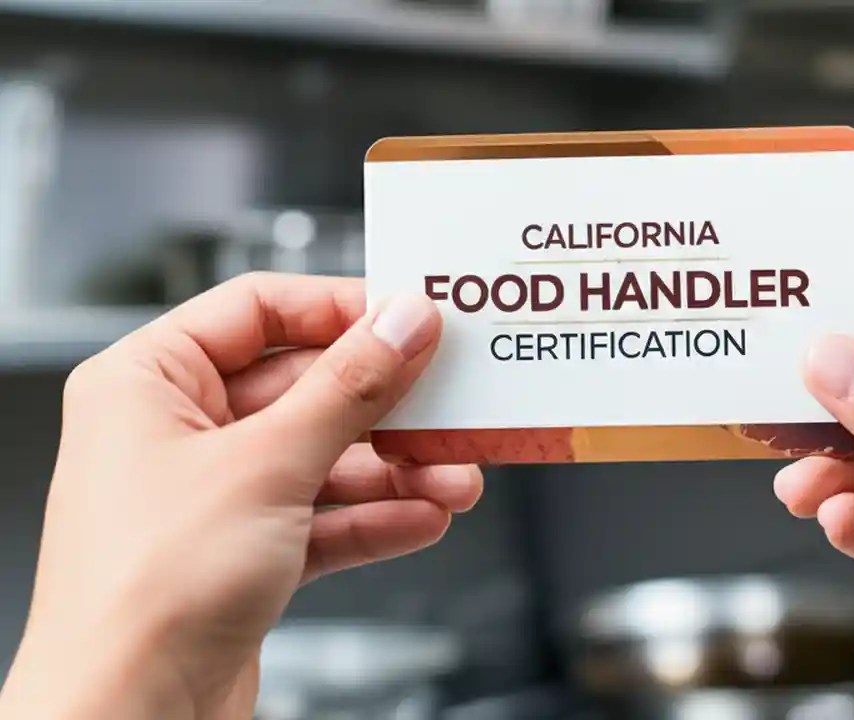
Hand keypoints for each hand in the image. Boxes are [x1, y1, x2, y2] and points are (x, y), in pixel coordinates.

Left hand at [0, 274, 482, 719]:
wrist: (128, 717)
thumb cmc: (143, 592)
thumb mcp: (268, 465)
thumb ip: (348, 388)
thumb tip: (402, 324)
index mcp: (149, 382)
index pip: (259, 310)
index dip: (341, 309)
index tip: (410, 318)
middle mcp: (177, 432)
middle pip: (305, 387)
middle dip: (386, 407)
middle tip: (451, 403)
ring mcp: (214, 495)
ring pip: (324, 457)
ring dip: (395, 469)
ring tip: (453, 476)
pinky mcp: (245, 553)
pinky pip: (324, 516)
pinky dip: (376, 518)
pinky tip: (423, 517)